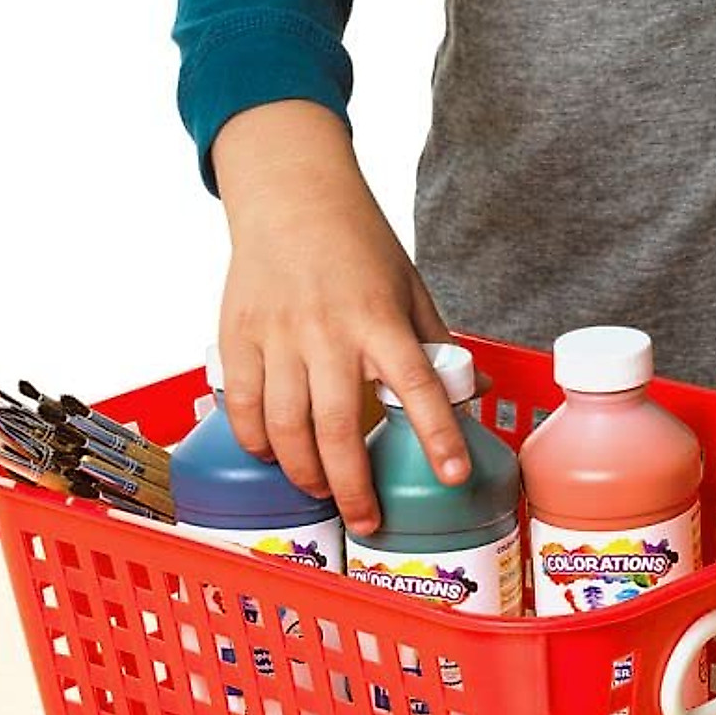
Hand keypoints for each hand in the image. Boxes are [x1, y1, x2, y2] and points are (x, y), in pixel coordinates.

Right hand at [211, 101, 469, 535]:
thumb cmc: (358, 244)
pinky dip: (257, 442)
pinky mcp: (239, 335)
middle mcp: (329, 331)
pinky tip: (273, 456)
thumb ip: (438, 342)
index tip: (452, 474)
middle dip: (353, 487)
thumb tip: (476, 393)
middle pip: (340, 428)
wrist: (291, 194)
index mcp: (381, 319)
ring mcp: (279, 335)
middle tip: (366, 520)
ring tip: (320, 490)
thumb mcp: (410, 286)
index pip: (417, 385)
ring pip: (286, 427)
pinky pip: (243, 406)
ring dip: (304, 472)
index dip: (437, 434)